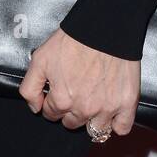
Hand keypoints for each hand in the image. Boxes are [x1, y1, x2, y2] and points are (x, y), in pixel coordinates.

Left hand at [19, 27, 139, 135]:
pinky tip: (111, 112)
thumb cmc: (74, 40)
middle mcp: (84, 109)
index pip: (51, 114)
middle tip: (75, 92)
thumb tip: (35, 108)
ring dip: (91, 119)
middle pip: (72, 123)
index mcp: (62, 99)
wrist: (104, 27)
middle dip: (70, 111)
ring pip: (95, 130)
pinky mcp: (126, 105)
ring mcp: (107, 109)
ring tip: (92, 100)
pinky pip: (121, 129)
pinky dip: (116, 124)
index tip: (58, 92)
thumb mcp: (40, 59)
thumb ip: (30, 87)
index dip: (52, 102)